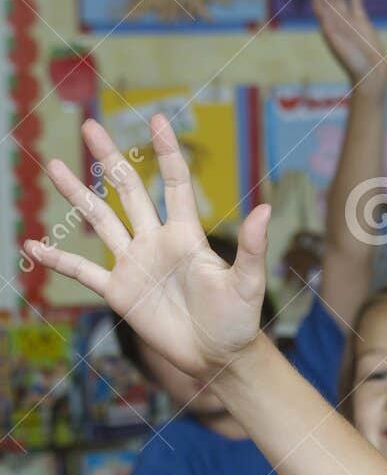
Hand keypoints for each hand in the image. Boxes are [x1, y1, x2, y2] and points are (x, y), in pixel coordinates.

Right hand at [26, 115, 270, 382]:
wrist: (218, 356)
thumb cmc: (238, 320)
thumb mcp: (247, 283)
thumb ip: (252, 247)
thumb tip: (265, 209)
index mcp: (186, 235)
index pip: (175, 183)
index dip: (166, 151)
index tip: (157, 118)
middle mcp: (156, 241)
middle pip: (128, 190)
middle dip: (110, 159)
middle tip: (91, 126)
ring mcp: (134, 264)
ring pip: (100, 221)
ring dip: (78, 194)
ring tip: (55, 166)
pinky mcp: (120, 292)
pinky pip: (83, 271)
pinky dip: (59, 261)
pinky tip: (33, 245)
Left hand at [312, 0, 386, 95]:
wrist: (370, 74)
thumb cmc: (353, 63)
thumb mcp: (339, 45)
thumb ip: (330, 28)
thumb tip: (321, 13)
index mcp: (326, 26)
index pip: (319, 1)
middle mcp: (335, 21)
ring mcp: (348, 20)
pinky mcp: (361, 21)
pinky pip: (355, 1)